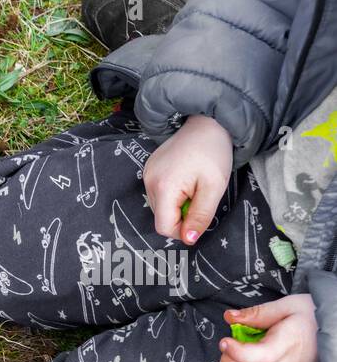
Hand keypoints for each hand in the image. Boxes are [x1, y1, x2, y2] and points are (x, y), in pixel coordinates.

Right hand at [143, 114, 233, 245]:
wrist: (208, 122)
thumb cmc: (214, 152)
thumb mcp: (214, 187)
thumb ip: (201, 215)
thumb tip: (189, 239)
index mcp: (164, 187)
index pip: (164, 227)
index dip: (183, 229)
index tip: (200, 217)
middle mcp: (149, 182)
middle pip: (161, 216)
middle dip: (181, 214)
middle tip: (200, 195)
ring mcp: (146, 174)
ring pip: (160, 206)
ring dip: (177, 204)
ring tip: (193, 185)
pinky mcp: (148, 169)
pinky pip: (158, 193)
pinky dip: (172, 193)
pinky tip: (185, 177)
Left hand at [219, 295, 318, 361]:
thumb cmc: (314, 315)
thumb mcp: (289, 305)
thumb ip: (257, 313)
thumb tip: (229, 317)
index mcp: (290, 342)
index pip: (260, 356)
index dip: (236, 351)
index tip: (225, 341)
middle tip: (228, 350)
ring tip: (244, 346)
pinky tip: (259, 351)